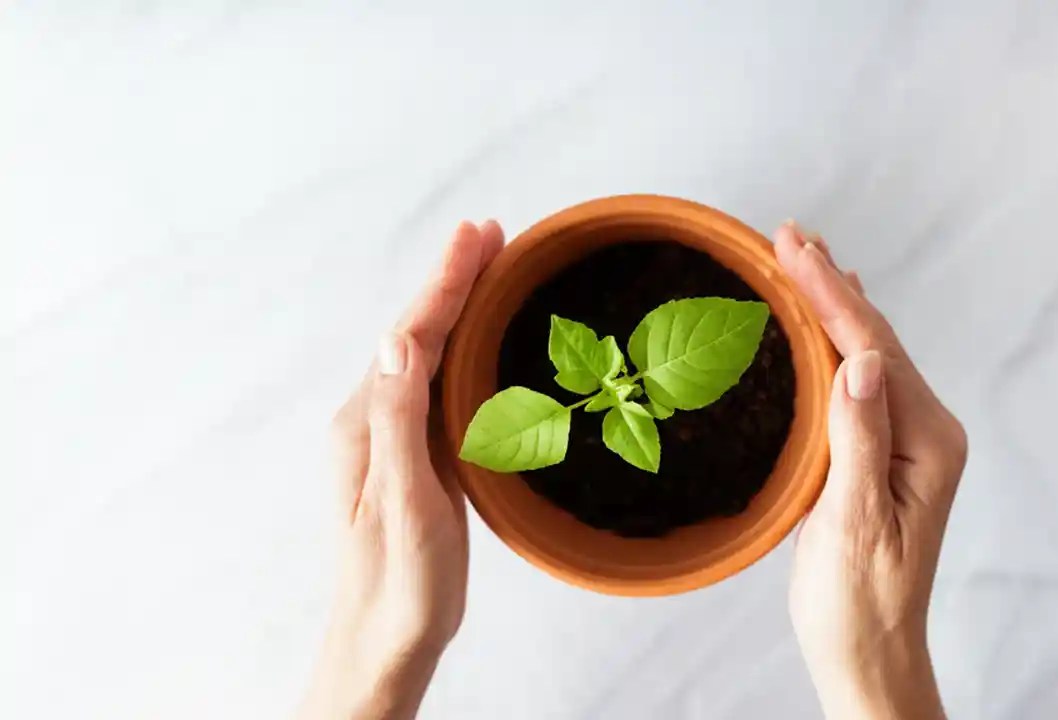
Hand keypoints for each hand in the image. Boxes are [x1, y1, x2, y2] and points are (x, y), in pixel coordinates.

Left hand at [297, 221, 503, 719]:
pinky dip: (463, 347)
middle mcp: (373, 421)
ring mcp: (391, 439)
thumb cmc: (399, 586)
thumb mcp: (405, 504)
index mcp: (368, 424)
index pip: (411, 334)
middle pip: (416, 332)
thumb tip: (397, 339)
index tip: (477, 235)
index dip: (446, 282)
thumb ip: (398, 422)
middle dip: (453, 279)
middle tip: (490, 234)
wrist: (385, 643)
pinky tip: (481, 342)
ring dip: (457, 306)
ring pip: (428, 354)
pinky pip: (438, 384)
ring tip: (489, 268)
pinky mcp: (413, 458)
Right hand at [778, 222, 966, 719]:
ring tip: (802, 258)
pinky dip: (835, 340)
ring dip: (833, 304)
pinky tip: (830, 321)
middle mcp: (926, 431)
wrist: (867, 651)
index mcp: (926, 440)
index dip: (829, 294)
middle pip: (875, 339)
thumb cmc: (855, 601)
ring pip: (868, 353)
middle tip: (786, 235)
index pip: (873, 348)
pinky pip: (858, 380)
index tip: (791, 248)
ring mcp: (908, 440)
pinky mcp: (883, 452)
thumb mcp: (853, 523)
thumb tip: (863, 360)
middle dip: (830, 283)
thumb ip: (860, 439)